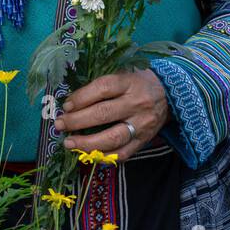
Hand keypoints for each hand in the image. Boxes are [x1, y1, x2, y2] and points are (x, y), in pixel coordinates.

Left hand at [54, 69, 169, 162]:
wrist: (170, 95)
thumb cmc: (139, 82)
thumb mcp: (124, 73)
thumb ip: (102, 85)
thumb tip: (72, 100)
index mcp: (130, 82)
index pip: (102, 88)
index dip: (81, 97)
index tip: (66, 105)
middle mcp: (137, 103)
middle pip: (103, 114)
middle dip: (77, 121)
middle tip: (59, 124)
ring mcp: (141, 124)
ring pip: (112, 137)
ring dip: (86, 143)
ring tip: (69, 143)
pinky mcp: (144, 141)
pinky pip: (122, 153)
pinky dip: (103, 156)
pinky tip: (88, 155)